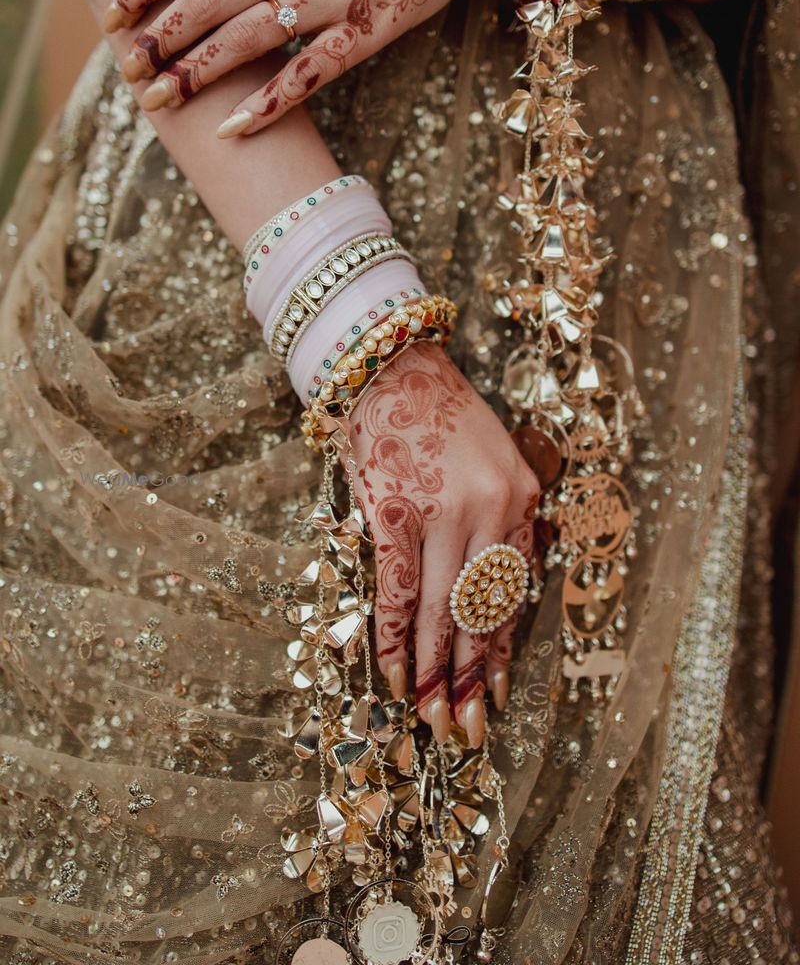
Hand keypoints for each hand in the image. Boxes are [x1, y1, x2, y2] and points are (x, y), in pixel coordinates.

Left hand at [104, 0, 540, 135]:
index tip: (112, 13)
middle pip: (208, 1)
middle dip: (160, 39)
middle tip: (129, 72)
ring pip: (248, 39)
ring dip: (199, 73)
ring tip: (162, 101)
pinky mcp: (366, 31)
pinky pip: (309, 73)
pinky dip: (269, 103)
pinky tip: (234, 127)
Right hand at [350, 339, 540, 748]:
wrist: (390, 365)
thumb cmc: (437, 416)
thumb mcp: (492, 461)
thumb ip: (498, 521)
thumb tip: (488, 595)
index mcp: (521, 497)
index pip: (515, 590)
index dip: (503, 649)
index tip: (498, 695)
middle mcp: (492, 508)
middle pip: (484, 609)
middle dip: (473, 676)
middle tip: (465, 729)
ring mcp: (444, 513)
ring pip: (444, 610)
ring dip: (435, 670)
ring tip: (430, 716)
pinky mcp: (395, 514)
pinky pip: (399, 591)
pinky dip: (395, 637)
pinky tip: (392, 673)